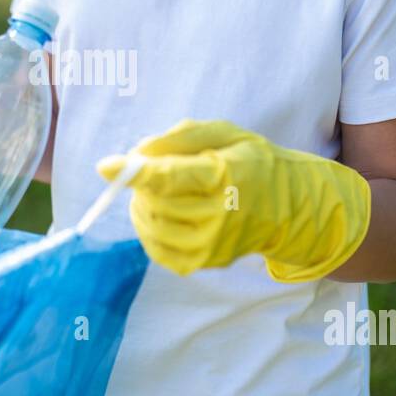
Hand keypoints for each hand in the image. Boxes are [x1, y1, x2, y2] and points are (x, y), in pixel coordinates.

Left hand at [96, 117, 370, 280]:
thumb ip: (179, 137)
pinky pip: (157, 249)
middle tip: (151, 171)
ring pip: (151, 225)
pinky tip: (163, 214)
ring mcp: (212, 244)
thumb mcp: (224, 133)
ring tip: (160, 192)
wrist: (289, 207)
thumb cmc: (251, 161)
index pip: (170, 179)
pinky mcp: (205, 262)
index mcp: (225, 175)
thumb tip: (136, 153)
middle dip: (140, 185)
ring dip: (142, 206)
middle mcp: (220, 215)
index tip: (105, 166)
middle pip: (154, 203)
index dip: (134, 173)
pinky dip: (149, 228)